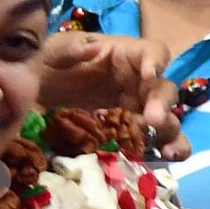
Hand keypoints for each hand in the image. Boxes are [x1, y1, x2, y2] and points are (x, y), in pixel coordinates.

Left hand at [41, 33, 189, 160]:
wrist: (38, 93)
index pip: (151, 51)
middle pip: (163, 89)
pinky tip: (167, 160)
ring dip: (170, 133)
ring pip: (167, 119)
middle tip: (153, 120)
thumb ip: (70, 49)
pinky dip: (165, 150)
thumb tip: (93, 48)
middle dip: (162, 104)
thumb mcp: (54, 51)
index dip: (156, 61)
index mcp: (124, 55)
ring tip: (169, 151)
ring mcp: (137, 109)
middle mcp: (138, 82)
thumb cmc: (52, 64)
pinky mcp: (132, 133)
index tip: (150, 74)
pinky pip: (155, 141)